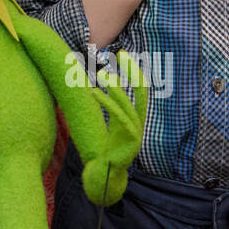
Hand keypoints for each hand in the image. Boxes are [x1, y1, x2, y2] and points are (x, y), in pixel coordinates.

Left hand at [81, 51, 149, 205]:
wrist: (105, 175)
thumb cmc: (102, 148)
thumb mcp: (103, 123)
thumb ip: (101, 105)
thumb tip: (86, 83)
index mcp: (132, 117)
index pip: (139, 90)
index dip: (133, 71)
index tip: (123, 53)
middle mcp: (137, 123)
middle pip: (141, 93)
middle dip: (134, 72)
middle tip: (122, 53)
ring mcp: (135, 133)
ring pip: (128, 105)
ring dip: (116, 88)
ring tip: (103, 74)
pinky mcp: (129, 141)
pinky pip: (119, 118)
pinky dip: (107, 103)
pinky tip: (94, 92)